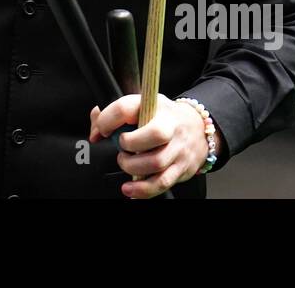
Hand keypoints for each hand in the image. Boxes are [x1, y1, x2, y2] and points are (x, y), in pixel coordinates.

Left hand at [88, 93, 208, 198]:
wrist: (199, 128)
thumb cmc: (163, 117)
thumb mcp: (142, 106)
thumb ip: (114, 114)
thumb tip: (96, 130)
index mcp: (154, 105)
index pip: (126, 108)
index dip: (107, 121)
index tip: (101, 131)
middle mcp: (170, 125)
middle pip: (154, 134)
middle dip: (129, 144)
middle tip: (121, 147)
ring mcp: (178, 148)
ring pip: (156, 162)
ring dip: (132, 167)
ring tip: (126, 163)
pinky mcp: (182, 168)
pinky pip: (162, 183)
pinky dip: (143, 190)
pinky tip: (131, 189)